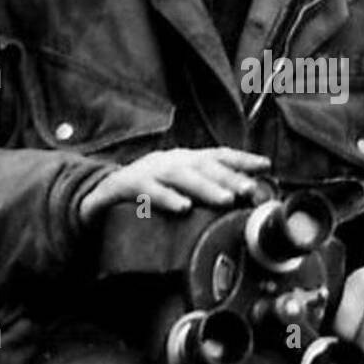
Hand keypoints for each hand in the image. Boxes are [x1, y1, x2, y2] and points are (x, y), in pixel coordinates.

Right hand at [78, 147, 270, 226]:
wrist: (97, 197)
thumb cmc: (146, 194)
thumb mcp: (177, 191)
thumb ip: (203, 194)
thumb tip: (242, 204)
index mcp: (184, 161)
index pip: (217, 155)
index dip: (241, 159)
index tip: (265, 165)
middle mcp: (169, 162)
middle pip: (202, 164)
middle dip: (228, 175)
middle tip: (249, 190)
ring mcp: (147, 171)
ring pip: (179, 175)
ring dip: (205, 186)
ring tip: (225, 199)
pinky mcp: (125, 187)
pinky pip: (147, 190)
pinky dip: (166, 198)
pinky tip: (182, 208)